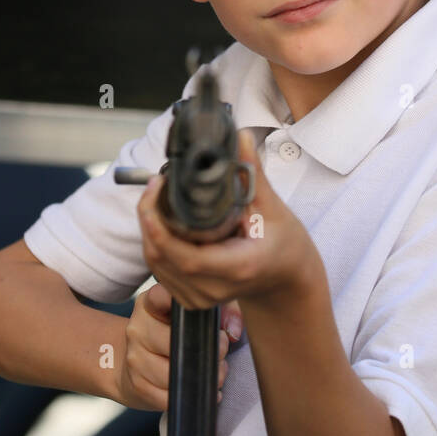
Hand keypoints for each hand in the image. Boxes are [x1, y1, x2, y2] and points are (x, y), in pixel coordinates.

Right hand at [115, 280, 240, 410]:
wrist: (136, 362)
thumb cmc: (176, 332)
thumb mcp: (198, 312)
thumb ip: (225, 310)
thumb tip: (233, 331)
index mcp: (150, 303)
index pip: (160, 297)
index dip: (184, 306)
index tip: (204, 318)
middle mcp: (137, 328)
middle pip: (177, 343)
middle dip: (209, 352)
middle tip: (221, 353)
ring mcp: (134, 357)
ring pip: (175, 374)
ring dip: (203, 378)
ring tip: (215, 372)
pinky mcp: (137, 384)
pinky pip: (168, 397)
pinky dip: (190, 396)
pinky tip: (200, 388)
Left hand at [136, 129, 317, 310]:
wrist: (287, 279)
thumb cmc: (284, 245)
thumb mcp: (273, 208)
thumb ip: (253, 173)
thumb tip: (241, 137)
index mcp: (236, 267)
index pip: (184, 256)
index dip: (159, 226)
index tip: (155, 190)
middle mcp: (215, 288)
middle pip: (162, 257)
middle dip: (149, 219)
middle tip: (155, 186)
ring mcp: (201, 297)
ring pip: (156, 264)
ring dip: (149, 230)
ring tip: (157, 198)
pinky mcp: (191, 298)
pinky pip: (160, 271)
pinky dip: (155, 244)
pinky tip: (162, 222)